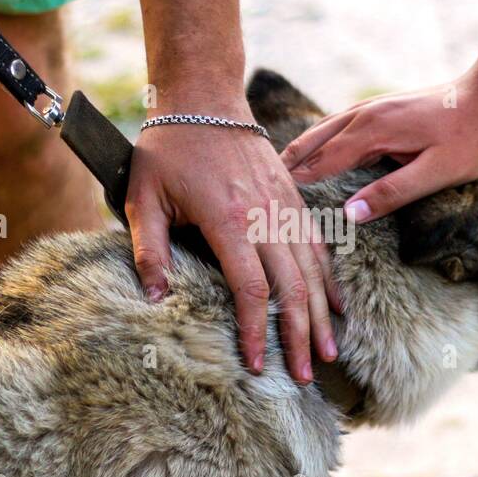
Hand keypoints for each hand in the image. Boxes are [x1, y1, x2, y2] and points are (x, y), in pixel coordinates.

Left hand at [125, 89, 340, 383]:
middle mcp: (265, 215)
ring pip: (313, 270)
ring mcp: (285, 206)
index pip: (251, 287)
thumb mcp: (142, 197)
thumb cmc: (168, 149)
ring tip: (328, 354)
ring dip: (321, 315)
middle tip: (305, 378)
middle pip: (293, 286)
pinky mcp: (293, 199)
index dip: (256, 330)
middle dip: (300, 336)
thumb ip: (148, 249)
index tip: (257, 365)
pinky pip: (318, 246)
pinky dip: (329, 281)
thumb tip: (156, 297)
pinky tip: (335, 309)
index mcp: (229, 219)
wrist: (204, 98)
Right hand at [281, 71, 477, 221]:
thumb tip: (349, 213)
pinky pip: (339, 123)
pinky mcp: (384, 107)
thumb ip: (392, 192)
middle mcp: (366, 115)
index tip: (268, 209)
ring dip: (300, 149)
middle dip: (287, 165)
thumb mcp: (436, 173)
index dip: (295, 187)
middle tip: (256, 190)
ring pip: (324, 129)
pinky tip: (316, 146)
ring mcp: (374, 107)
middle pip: (314, 142)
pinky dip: (320, 138)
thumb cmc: (474, 138)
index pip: (321, 163)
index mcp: (373, 131)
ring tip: (276, 170)